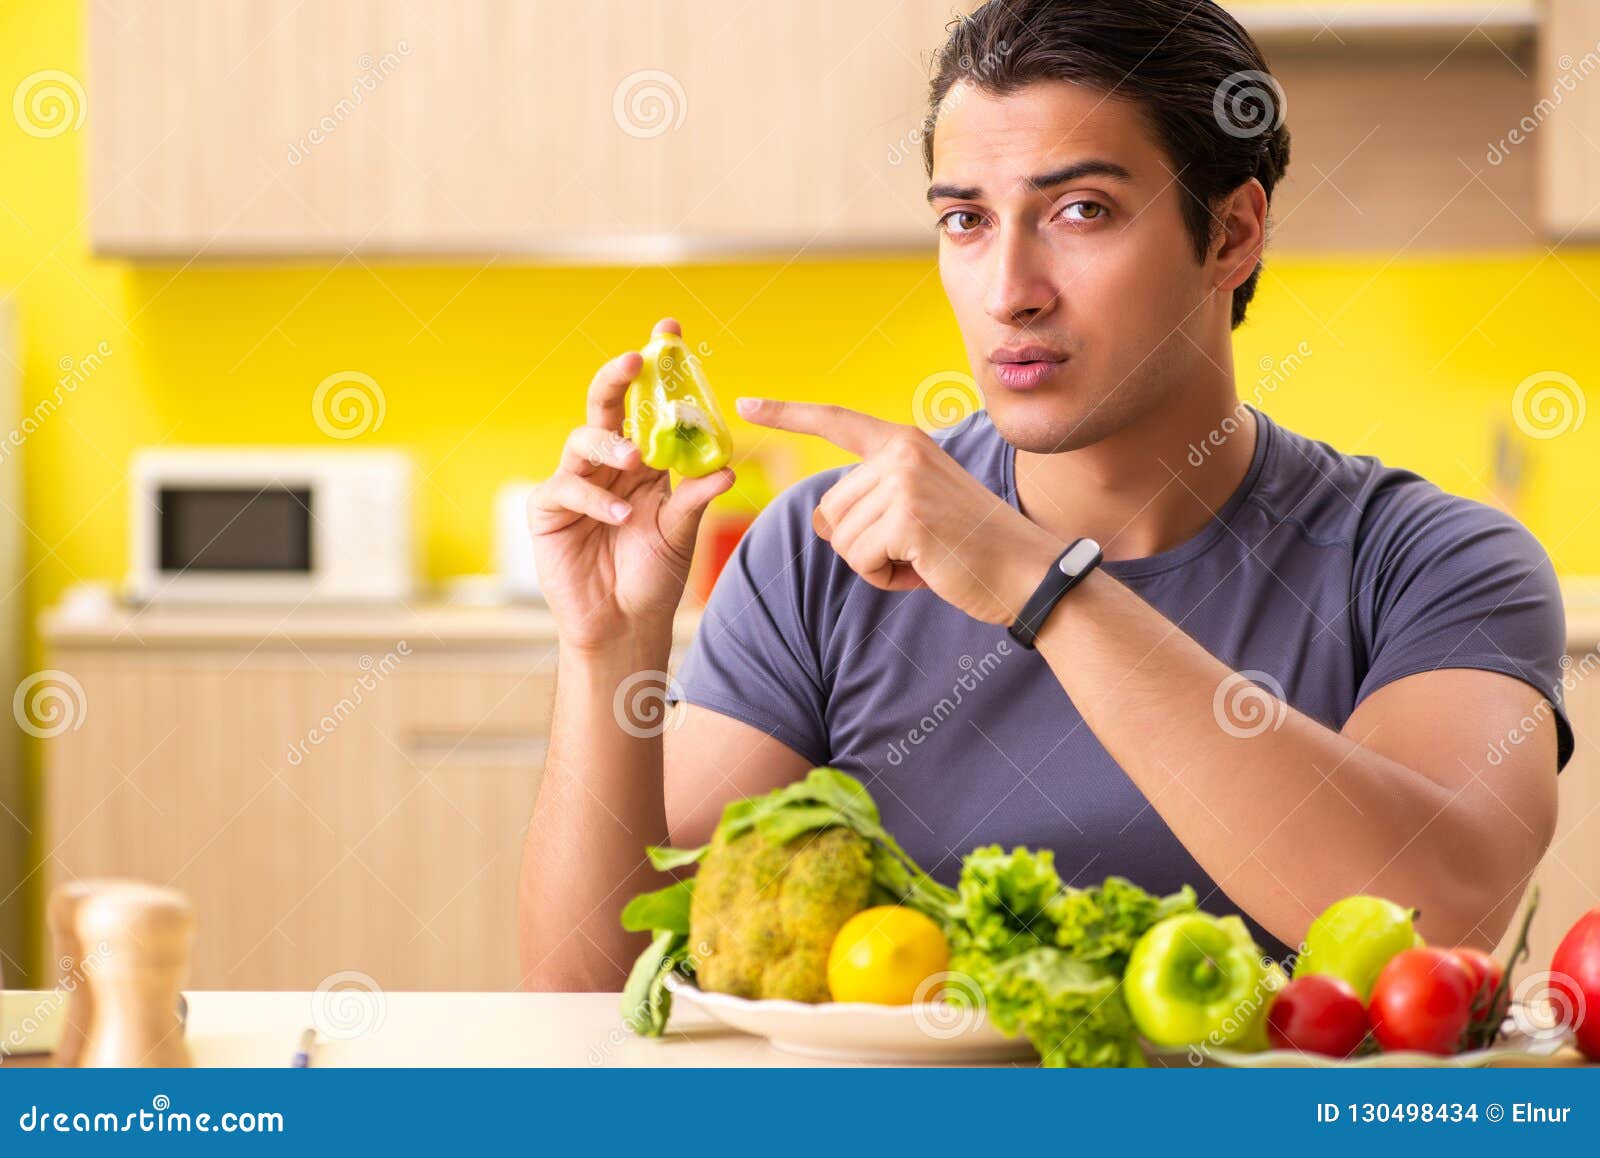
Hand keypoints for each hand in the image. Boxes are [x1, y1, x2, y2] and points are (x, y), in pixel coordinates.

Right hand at [530, 319, 734, 651]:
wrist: (623, 624)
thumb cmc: (653, 576)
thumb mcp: (681, 532)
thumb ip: (696, 497)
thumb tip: (728, 467)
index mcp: (643, 461)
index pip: (648, 405)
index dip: (656, 367)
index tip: (669, 329)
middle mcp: (607, 463)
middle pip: (605, 405)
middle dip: (618, 377)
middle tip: (636, 358)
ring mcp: (576, 483)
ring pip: (584, 438)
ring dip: (610, 441)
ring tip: (634, 458)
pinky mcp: (549, 509)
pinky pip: (568, 487)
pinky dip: (596, 497)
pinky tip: (619, 514)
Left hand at [735, 397, 1062, 625]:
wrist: (1026, 571)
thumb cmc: (971, 545)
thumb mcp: (919, 504)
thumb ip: (873, 498)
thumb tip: (823, 522)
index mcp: (904, 442)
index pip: (836, 420)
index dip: (787, 412)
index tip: (745, 402)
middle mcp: (901, 452)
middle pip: (830, 511)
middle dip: (862, 543)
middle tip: (918, 546)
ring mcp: (903, 483)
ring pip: (840, 540)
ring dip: (874, 563)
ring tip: (924, 556)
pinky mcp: (906, 518)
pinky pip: (860, 561)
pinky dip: (886, 578)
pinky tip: (925, 569)